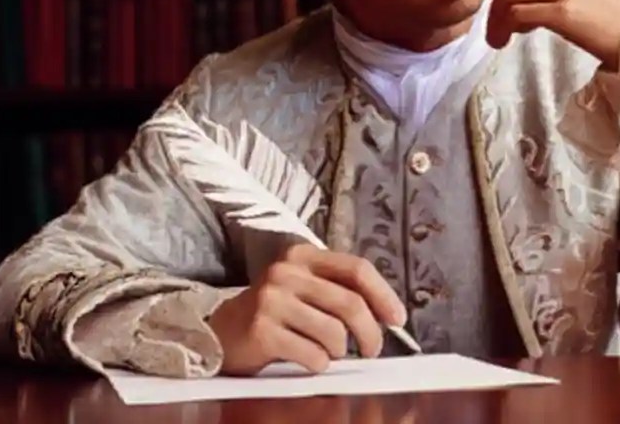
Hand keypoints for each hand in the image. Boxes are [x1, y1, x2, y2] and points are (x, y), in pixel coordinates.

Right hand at [207, 244, 407, 375]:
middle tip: (372, 349)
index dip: (383, 295)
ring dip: (341, 351)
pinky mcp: (262, 330)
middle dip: (371, 333)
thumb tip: (388, 313)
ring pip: (334, 332)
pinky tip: (311, 360)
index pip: (356, 269)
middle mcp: (286, 272)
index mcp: (302, 255)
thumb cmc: (275, 312)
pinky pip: (313, 354)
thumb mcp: (304, 288)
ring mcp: (271, 300)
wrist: (222, 331)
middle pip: (350, 303)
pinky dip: (320, 364)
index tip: (397, 318)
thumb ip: (339, 290)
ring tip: (331, 353)